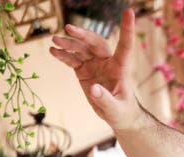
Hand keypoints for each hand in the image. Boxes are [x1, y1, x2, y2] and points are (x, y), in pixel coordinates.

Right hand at [49, 9, 139, 129]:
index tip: (129, 12)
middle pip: (96, 43)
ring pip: (82, 49)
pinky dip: (63, 55)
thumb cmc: (122, 112)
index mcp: (121, 68)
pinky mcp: (84, 71)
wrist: (118, 116)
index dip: (127, 29)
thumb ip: (106, 100)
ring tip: (55, 42)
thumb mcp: (116, 110)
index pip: (125, 46)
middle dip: (83, 35)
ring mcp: (95, 65)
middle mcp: (108, 63)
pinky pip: (73, 59)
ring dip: (69, 44)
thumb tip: (94, 89)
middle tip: (68, 29)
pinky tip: (53, 51)